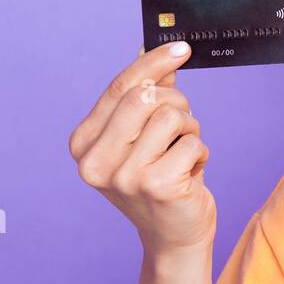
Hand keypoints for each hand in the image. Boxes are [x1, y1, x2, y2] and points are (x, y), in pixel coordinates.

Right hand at [69, 42, 215, 252]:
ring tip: (183, 155)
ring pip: (173, 117)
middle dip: (177, 103)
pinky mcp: (155, 186)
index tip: (181, 47)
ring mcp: (122, 176)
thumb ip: (146, 95)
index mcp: (83, 143)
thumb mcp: (144, 136)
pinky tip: (190, 176)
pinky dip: (200, 154)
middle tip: (184, 125)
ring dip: (191, 131)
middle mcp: (94, 161)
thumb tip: (151, 47)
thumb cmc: (161, 179)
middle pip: (146, 97)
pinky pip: (192, 144)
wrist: (174, 236)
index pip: (120, 88)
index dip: (153, 62)